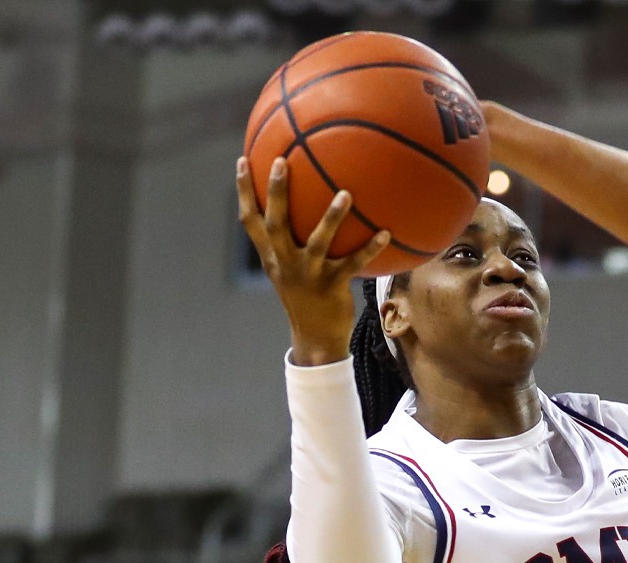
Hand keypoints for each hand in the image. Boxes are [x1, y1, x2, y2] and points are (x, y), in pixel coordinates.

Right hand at [236, 157, 390, 365]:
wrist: (316, 338)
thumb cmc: (306, 296)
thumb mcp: (289, 269)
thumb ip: (291, 241)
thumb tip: (304, 209)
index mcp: (271, 257)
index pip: (250, 220)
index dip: (243, 191)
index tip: (242, 160)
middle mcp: (285, 263)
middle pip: (275, 223)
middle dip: (276, 191)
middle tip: (282, 161)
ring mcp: (308, 275)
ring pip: (318, 242)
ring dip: (332, 217)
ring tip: (346, 193)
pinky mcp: (332, 286)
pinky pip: (353, 263)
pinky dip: (369, 248)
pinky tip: (386, 232)